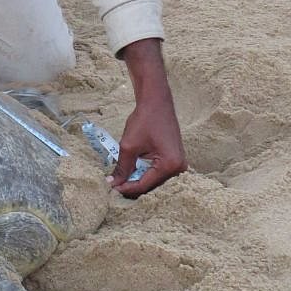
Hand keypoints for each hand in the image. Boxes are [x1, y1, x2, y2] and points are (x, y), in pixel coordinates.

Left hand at [112, 38, 187, 197]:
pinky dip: (144, 173)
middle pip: (152, 185)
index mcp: (171, 165)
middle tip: (114, 185)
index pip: (145, 184)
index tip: (112, 188)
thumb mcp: (129, 146)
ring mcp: (179, 163)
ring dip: (138, 180)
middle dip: (132, 185)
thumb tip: (113, 183)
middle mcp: (179, 167)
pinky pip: (158, 172)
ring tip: (120, 180)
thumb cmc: (144, 120)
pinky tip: (131, 172)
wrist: (156, 102)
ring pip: (154, 180)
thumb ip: (122, 167)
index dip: (127, 188)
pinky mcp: (174, 159)